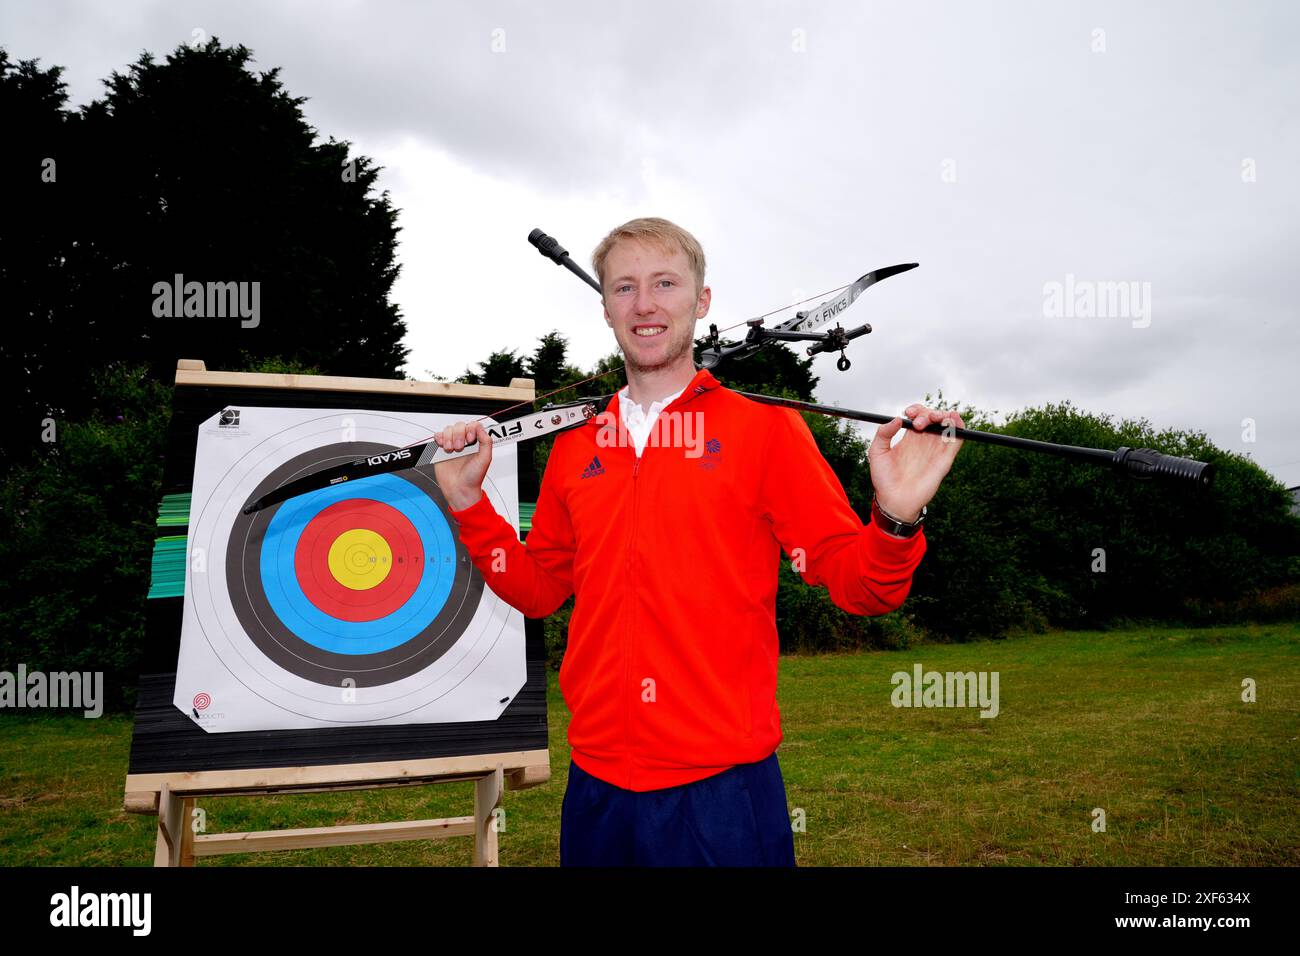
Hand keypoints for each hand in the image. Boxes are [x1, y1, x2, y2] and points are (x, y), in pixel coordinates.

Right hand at [432, 420, 492, 510]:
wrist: (459, 489)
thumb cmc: (473, 477)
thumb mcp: (486, 459)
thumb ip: (486, 442)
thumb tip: (481, 429)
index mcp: (476, 443)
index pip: (473, 425)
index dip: (470, 429)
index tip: (470, 439)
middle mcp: (465, 442)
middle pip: (459, 425)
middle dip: (459, 434)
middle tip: (460, 448)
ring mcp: (452, 445)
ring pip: (448, 429)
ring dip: (449, 437)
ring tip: (451, 449)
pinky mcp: (441, 449)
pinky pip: (438, 436)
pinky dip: (439, 438)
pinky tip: (443, 446)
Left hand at [867, 404, 964, 522]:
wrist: (894, 501)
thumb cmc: (884, 479)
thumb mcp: (876, 452)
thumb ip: (883, 433)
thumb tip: (896, 419)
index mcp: (910, 438)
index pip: (919, 416)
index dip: (917, 410)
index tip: (908, 412)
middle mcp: (925, 442)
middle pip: (934, 418)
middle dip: (929, 413)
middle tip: (917, 424)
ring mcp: (936, 449)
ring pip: (948, 425)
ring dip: (945, 416)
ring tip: (934, 419)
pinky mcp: (945, 459)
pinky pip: (958, 439)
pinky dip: (959, 426)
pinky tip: (951, 421)